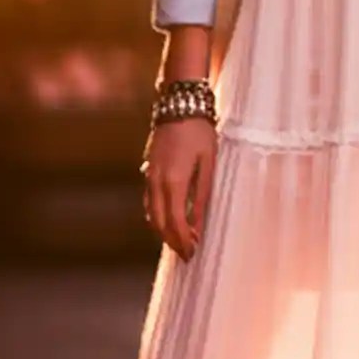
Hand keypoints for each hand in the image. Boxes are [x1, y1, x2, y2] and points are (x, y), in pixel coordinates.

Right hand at [141, 118, 217, 261]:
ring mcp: (149, 175)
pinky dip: (157, 215)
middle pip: (159, 222)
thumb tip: (198, 225)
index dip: (182, 240)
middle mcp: (157, 182)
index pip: (174, 222)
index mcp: (174, 182)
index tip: (192, 253)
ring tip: (180, 240)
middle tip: (187, 253)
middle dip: (172, 241)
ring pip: (151, 213)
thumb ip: (202, 196)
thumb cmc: (200, 132)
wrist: (180, 105)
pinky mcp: (148, 169)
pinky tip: (169, 219)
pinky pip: (149, 200)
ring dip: (163, 230)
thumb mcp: (209, 164)